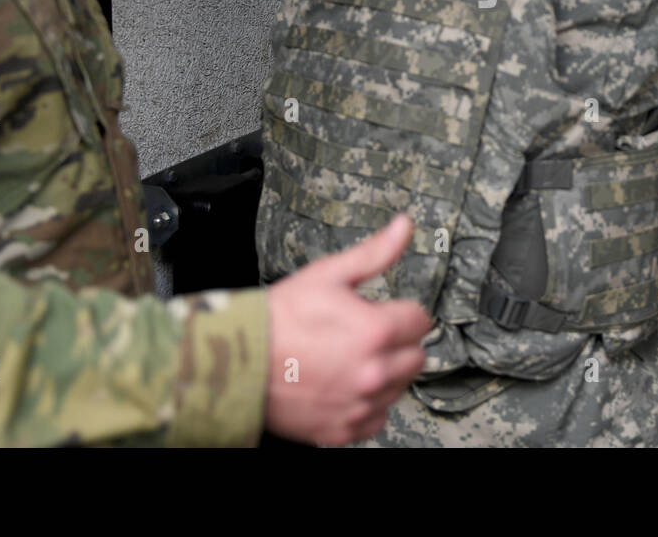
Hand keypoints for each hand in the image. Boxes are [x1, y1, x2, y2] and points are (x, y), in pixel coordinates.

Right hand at [264, 214, 431, 444]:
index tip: (383, 312)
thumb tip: (404, 227)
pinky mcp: (343, 430)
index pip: (420, 321)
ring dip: (384, 373)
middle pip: (415, 357)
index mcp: (376, 331)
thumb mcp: (327, 274)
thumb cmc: (279, 318)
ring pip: (398, 388)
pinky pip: (376, 418)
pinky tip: (343, 385)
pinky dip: (366, 404)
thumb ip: (374, 253)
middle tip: (365, 335)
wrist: (236, 361)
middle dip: (397, 343)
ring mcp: (359, 405)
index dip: (402, 312)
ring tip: (350, 359)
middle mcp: (374, 372)